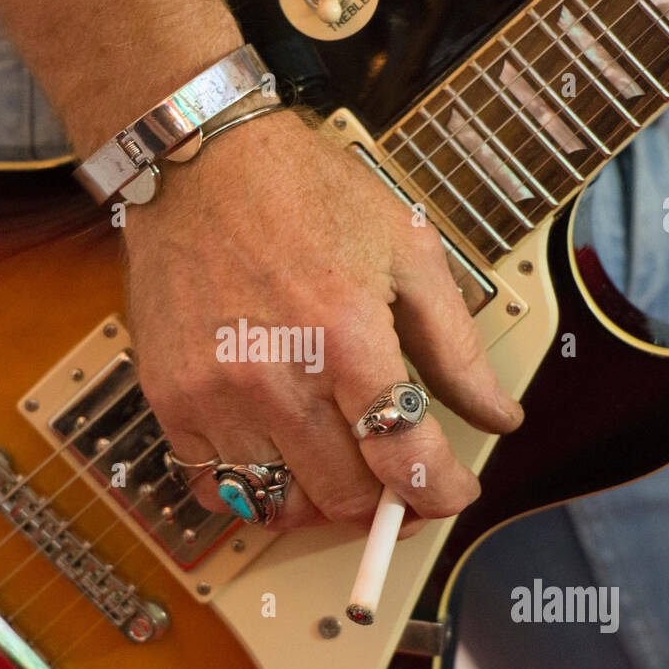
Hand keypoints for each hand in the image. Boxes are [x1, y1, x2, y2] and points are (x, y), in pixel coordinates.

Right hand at [124, 110, 523, 532]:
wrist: (200, 162)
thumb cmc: (303, 193)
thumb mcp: (407, 250)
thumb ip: (456, 346)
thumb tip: (497, 413)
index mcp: (345, 334)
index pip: (405, 458)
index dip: (443, 491)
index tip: (452, 489)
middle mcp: (276, 375)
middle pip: (345, 497)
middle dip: (390, 505)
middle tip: (402, 486)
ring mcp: (216, 393)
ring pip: (280, 505)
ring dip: (324, 504)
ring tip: (342, 474)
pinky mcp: (172, 398)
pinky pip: (216, 488)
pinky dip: (255, 492)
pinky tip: (282, 462)